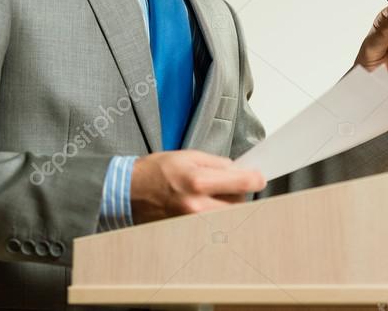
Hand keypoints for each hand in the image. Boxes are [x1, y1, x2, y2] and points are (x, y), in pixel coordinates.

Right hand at [129, 150, 265, 224]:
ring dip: (228, 205)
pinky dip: (215, 215)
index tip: (259, 176)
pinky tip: (204, 204)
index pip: (241, 183)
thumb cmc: (155, 171)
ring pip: (227, 216)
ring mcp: (193, 222)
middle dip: (239, 192)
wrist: (128, 191)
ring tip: (213, 194)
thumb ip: (217, 163)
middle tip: (231, 183)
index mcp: (198, 181)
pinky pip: (213, 224)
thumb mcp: (188, 156)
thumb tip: (237, 169)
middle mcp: (197, 206)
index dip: (255, 178)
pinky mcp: (188, 231)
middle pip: (238, 203)